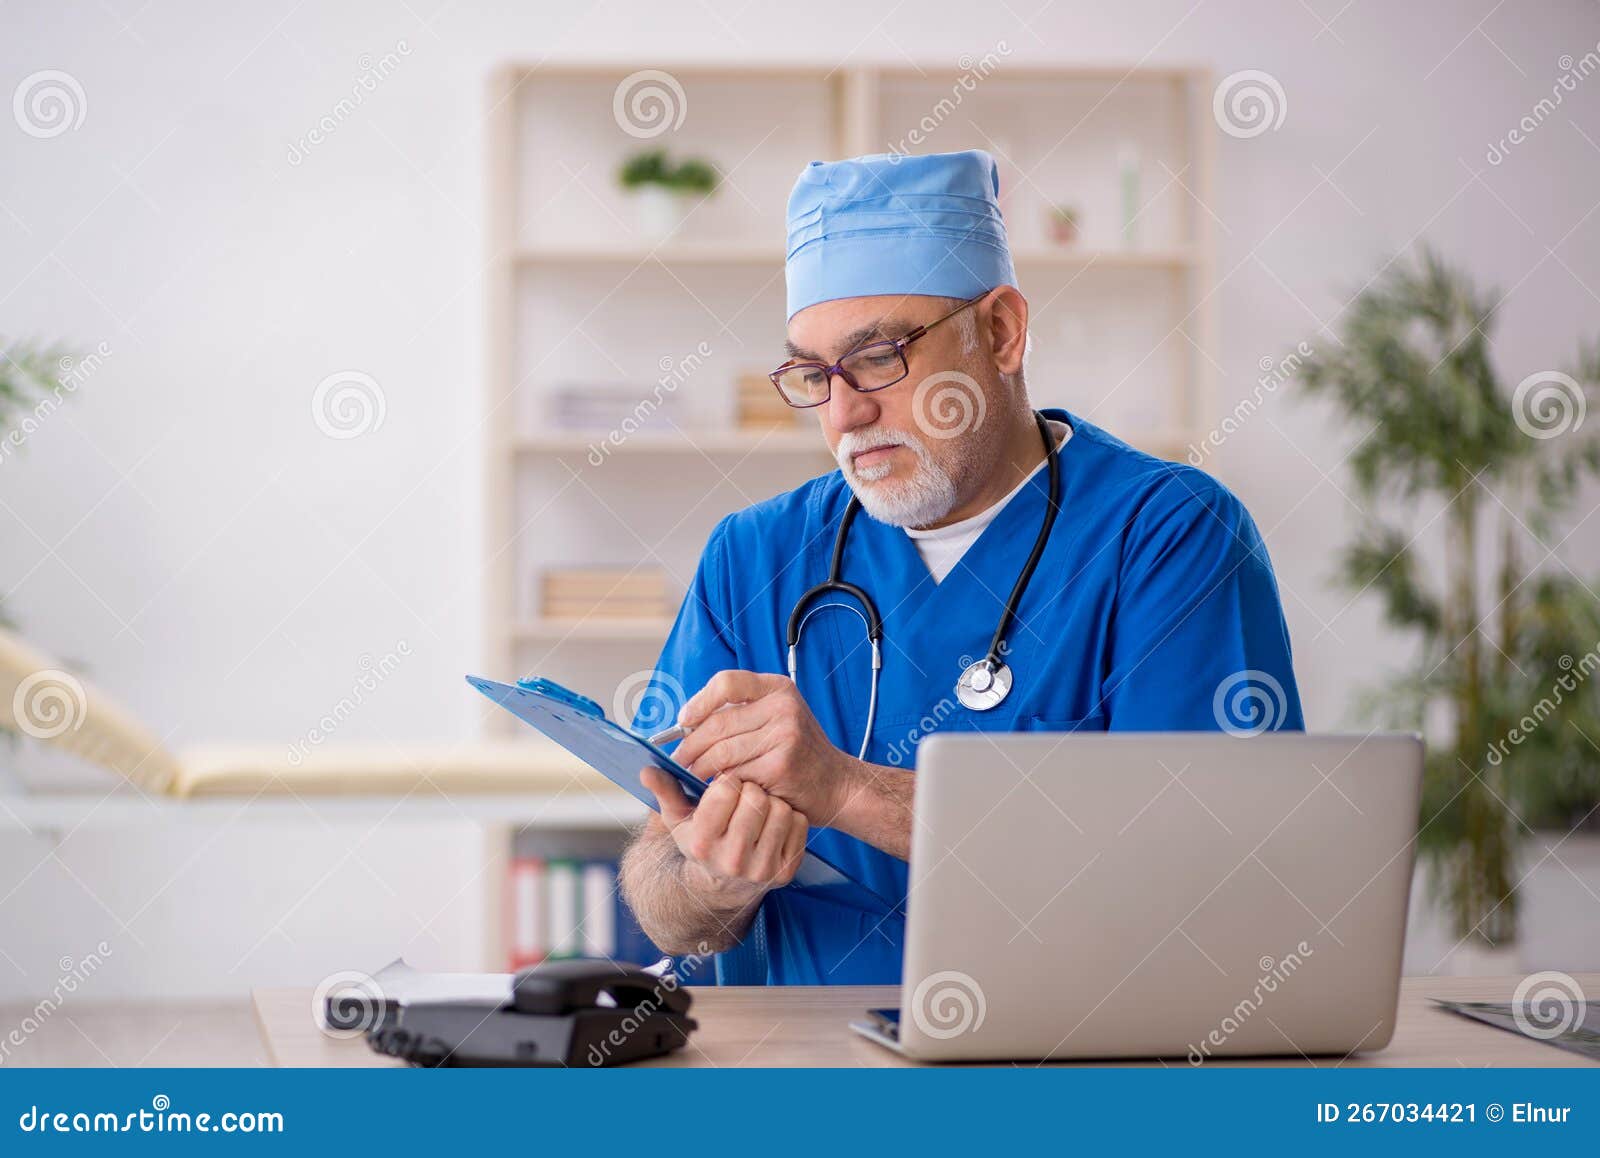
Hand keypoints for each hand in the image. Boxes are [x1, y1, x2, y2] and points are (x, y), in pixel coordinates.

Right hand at [640, 766, 808, 909]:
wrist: (725, 885)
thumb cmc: (702, 841)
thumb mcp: (678, 819)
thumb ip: (665, 792)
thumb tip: (646, 770)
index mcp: (703, 844)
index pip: (726, 790)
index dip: (728, 781)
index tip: (726, 787)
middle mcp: (732, 861)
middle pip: (756, 798)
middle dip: (751, 790)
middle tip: (745, 796)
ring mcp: (762, 870)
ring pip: (781, 809)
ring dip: (772, 802)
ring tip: (759, 811)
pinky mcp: (786, 872)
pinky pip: (800, 824)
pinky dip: (790, 817)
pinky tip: (774, 825)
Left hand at [669, 670, 860, 823]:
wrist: (836, 784)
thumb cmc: (798, 752)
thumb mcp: (777, 717)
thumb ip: (741, 712)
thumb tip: (687, 722)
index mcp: (778, 688)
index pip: (726, 682)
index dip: (698, 702)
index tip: (683, 720)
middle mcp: (783, 706)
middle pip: (718, 723)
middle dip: (690, 745)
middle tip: (678, 760)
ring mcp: (785, 735)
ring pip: (722, 752)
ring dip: (699, 768)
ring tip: (692, 776)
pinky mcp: (780, 766)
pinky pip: (735, 774)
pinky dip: (721, 784)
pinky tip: (718, 789)